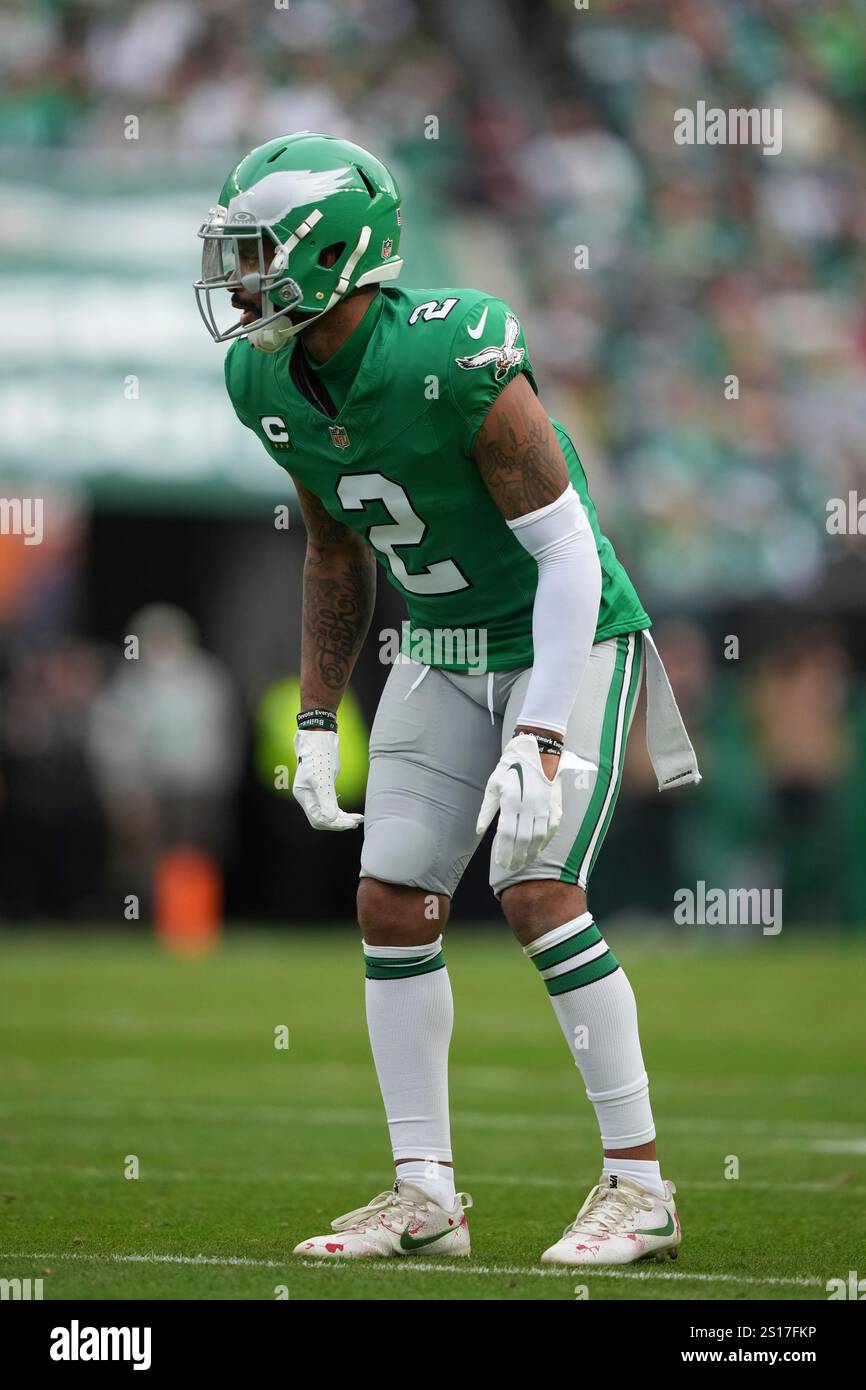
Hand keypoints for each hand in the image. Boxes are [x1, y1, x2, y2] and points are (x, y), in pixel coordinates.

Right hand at [292, 729, 363, 830]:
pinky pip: (330, 806)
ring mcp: (315, 794)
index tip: (350, 823)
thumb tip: (331, 819)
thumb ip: (326, 799)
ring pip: (327, 814)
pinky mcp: (322, 790)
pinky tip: (350, 814)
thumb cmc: (319, 755)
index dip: (334, 824)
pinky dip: (340, 812)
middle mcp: (308, 797)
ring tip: (357, 820)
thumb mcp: (323, 778)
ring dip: (342, 819)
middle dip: (339, 823)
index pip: (318, 819)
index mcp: (304, 796)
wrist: (319, 740)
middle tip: (356, 822)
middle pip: (323, 819)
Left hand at [476, 733, 595, 871]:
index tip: (500, 862)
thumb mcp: (493, 784)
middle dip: (517, 856)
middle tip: (511, 867)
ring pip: (539, 836)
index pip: (508, 833)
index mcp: (512, 800)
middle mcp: (530, 805)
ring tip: (524, 862)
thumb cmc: (511, 766)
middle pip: (524, 839)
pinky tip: (538, 848)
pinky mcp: (555, 803)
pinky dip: (545, 841)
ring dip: (531, 852)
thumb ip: (487, 810)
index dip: (504, 851)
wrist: (537, 749)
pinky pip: (552, 828)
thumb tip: (479, 831)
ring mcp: (545, 805)